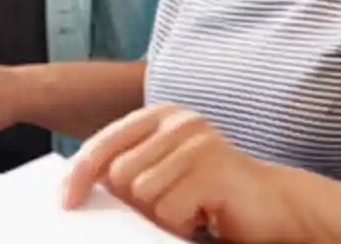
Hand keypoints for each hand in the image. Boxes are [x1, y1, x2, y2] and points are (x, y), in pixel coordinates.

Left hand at [62, 104, 302, 242]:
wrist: (275, 206)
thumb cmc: (210, 194)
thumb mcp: (162, 174)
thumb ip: (126, 170)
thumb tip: (74, 188)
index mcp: (159, 116)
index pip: (104, 142)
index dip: (79, 173)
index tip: (65, 202)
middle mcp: (178, 120)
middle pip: (118, 173)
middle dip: (135, 203)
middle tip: (172, 207)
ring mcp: (197, 141)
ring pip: (142, 193)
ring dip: (163, 215)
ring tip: (192, 209)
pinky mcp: (213, 169)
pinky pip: (170, 209)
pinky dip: (183, 224)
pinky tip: (205, 216)